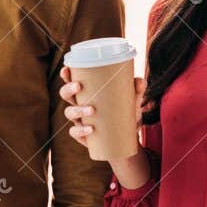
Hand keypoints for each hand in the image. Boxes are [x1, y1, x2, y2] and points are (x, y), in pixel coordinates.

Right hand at [61, 71, 150, 187]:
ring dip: (77, 110)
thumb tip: (140, 81)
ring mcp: (79, 120)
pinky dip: (80, 130)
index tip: (67, 70)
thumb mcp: (131, 99)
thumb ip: (136, 89)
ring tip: (92, 110)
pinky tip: (90, 129)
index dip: (66, 75)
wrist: (126, 136)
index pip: (72, 80)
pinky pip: (74, 132)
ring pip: (69, 112)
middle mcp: (79, 104)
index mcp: (87, 92)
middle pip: (65, 94)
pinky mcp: (82, 134)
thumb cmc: (124, 111)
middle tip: (78, 86)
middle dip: (68, 89)